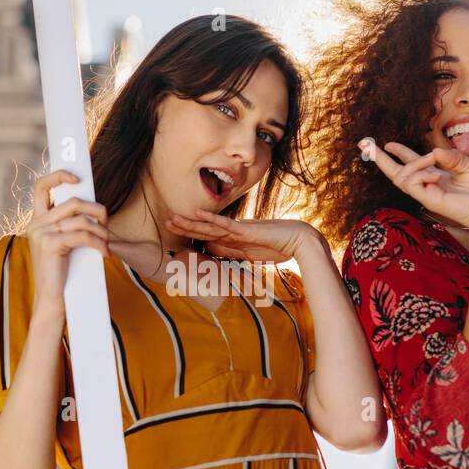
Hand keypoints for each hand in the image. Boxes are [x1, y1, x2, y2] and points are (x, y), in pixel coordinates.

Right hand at [24, 170, 108, 312]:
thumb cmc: (63, 274)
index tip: (78, 178)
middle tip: (106, 224)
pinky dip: (99, 243)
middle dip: (97, 210)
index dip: (59, 176)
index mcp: (38, 221)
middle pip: (74, 201)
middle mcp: (36, 224)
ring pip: (81, 219)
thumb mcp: (66, 244)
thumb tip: (96, 209)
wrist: (52, 302)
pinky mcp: (50, 245)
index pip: (42, 186)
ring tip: (107, 243)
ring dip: (101, 231)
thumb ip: (72, 225)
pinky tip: (105, 253)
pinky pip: (83, 236)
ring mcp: (41, 234)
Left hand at [165, 210, 316, 263]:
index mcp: (236, 238)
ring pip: (209, 226)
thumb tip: (213, 251)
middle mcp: (234, 232)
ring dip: (190, 223)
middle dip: (185, 226)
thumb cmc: (280, 247)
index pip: (209, 237)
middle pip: (205, 229)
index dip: (192, 234)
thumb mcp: (251, 254)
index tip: (177, 232)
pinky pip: (224, 224)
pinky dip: (210, 219)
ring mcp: (239, 230)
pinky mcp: (246, 230)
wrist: (301, 241)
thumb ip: (234, 252)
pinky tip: (197, 213)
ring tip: (173, 219)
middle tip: (167, 221)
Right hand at [363, 139, 468, 232]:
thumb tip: (433, 152)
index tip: (386, 143)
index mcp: (438, 177)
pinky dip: (420, 174)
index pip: (412, 164)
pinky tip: (436, 174)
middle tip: (365, 143)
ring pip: (402, 178)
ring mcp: (427, 194)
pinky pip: (412, 184)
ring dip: (412, 163)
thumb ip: (451, 157)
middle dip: (380, 159)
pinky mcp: (429, 201)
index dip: (398, 153)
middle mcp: (429, 185)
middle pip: (396, 173)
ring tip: (430, 159)